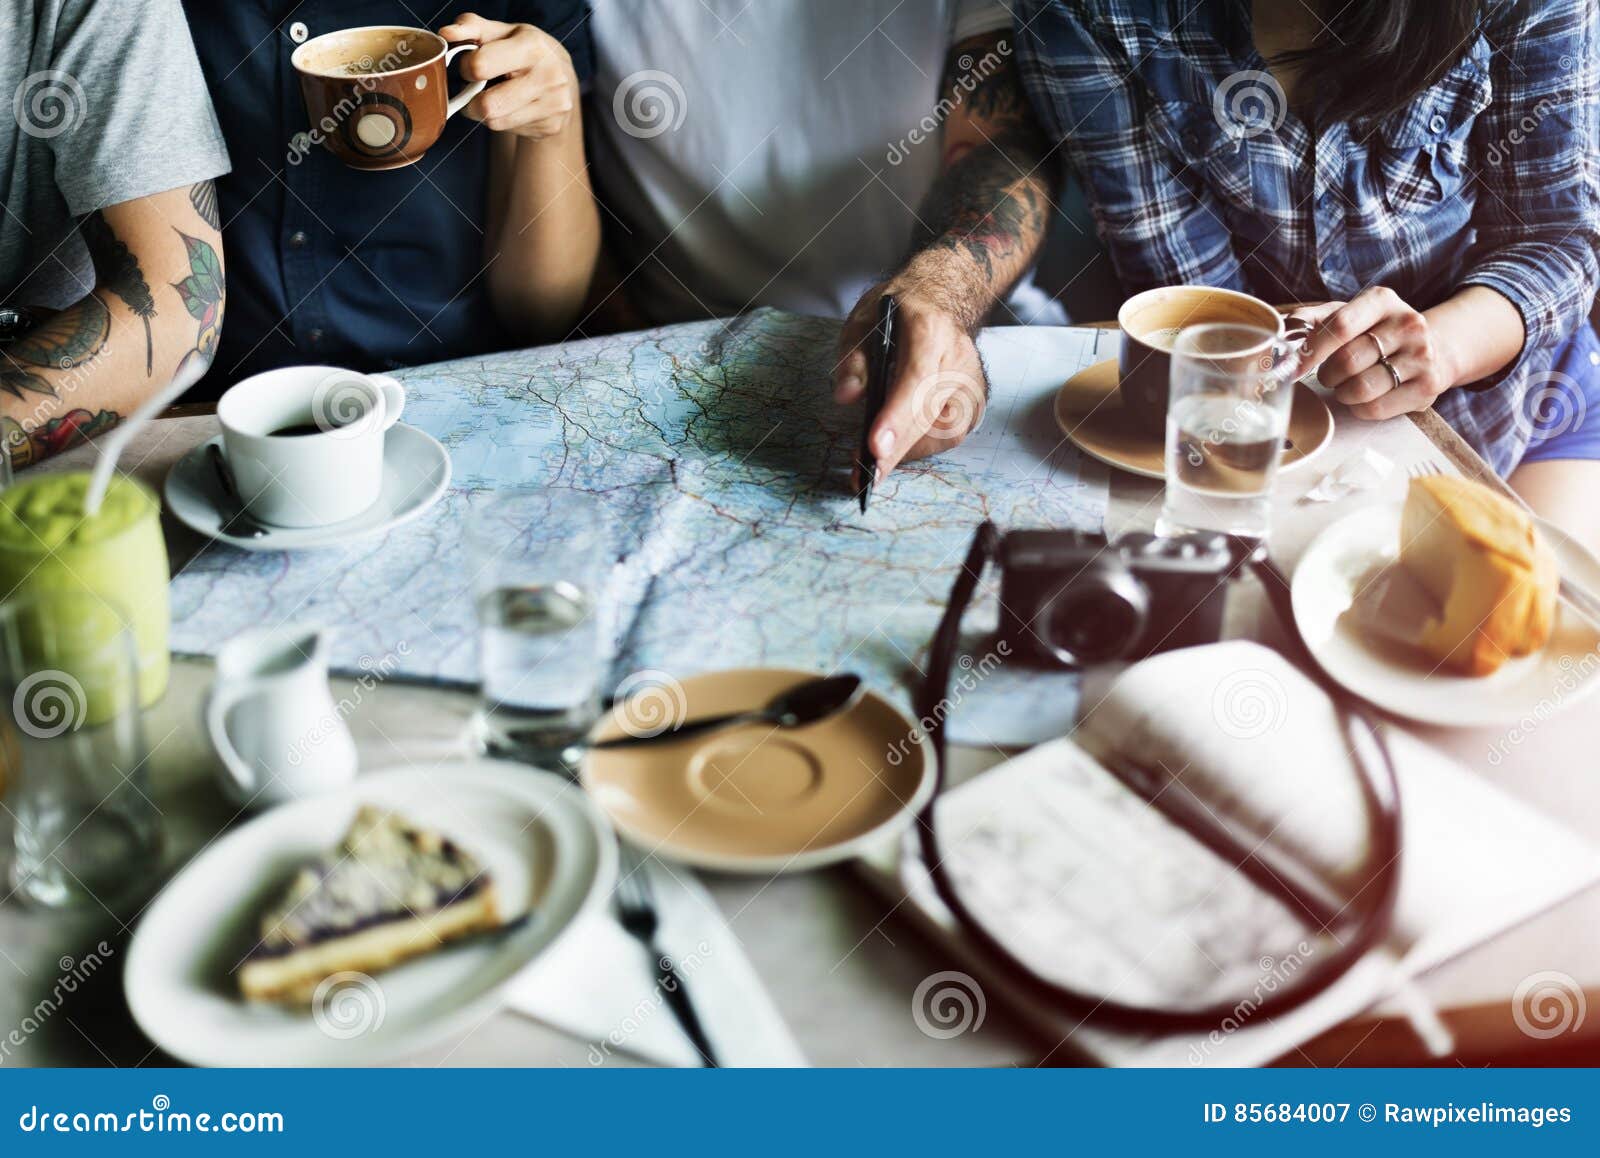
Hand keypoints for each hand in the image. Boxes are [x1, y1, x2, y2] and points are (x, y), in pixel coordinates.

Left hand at [440, 13, 577, 139]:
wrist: (563, 77)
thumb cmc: (523, 50)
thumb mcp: (500, 33)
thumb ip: (471, 28)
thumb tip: (446, 33)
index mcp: (532, 46)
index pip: (480, 66)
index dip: (466, 68)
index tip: (471, 67)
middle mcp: (548, 76)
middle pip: (487, 105)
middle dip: (471, 100)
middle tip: (476, 90)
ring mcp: (553, 104)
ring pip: (495, 121)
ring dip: (484, 112)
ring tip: (494, 97)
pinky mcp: (551, 126)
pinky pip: (508, 130)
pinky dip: (502, 120)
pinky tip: (511, 108)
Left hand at [833, 281, 986, 484]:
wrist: (942, 302)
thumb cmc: (899, 312)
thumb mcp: (864, 320)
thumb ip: (853, 358)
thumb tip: (847, 397)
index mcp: (930, 331)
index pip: (916, 380)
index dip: (895, 417)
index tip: (874, 448)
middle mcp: (960, 359)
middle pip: (928, 414)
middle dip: (894, 449)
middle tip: (862, 475)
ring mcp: (973, 383)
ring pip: (941, 433)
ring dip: (905, 452)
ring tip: (872, 466)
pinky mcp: (975, 403)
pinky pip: (947, 436)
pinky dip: (918, 446)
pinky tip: (895, 447)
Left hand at [1291, 286, 1455, 420]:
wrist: (1432, 347)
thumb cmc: (1374, 332)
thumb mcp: (1346, 314)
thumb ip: (1310, 320)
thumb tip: (1283, 332)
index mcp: (1382, 301)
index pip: (1340, 326)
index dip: (1311, 351)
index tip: (1293, 368)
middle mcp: (1408, 324)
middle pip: (1347, 361)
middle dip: (1327, 374)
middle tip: (1330, 374)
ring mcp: (1421, 356)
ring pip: (1360, 389)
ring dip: (1342, 393)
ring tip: (1347, 385)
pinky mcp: (1426, 387)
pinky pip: (1375, 409)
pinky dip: (1359, 408)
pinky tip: (1364, 397)